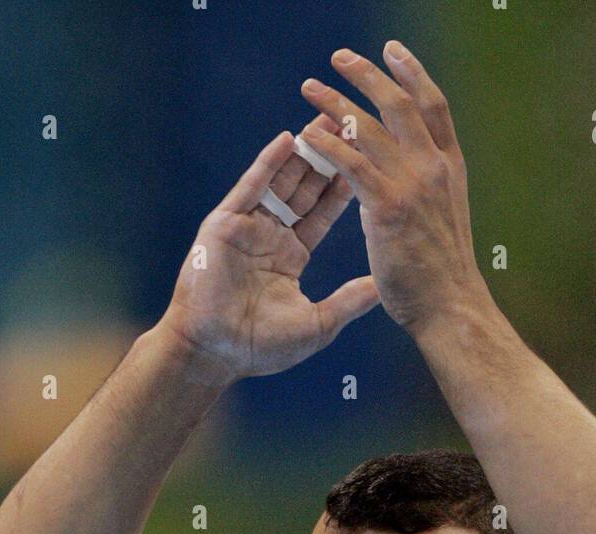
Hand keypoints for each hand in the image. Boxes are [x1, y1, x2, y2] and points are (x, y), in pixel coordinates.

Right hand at [161, 113, 379, 381]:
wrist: (213, 352)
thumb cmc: (260, 347)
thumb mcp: (316, 325)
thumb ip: (348, 302)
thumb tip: (382, 287)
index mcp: (290, 256)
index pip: (322, 212)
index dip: (345, 186)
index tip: (369, 160)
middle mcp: (269, 235)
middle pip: (303, 187)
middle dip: (328, 157)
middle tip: (352, 123)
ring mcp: (246, 226)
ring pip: (280, 180)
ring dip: (304, 151)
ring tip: (327, 118)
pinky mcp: (225, 224)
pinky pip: (250, 188)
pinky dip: (268, 164)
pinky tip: (288, 141)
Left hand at [299, 42, 491, 336]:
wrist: (452, 308)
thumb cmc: (444, 277)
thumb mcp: (445, 220)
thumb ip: (428, 193)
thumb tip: (409, 184)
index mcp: (451, 169)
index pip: (434, 107)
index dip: (413, 74)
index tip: (392, 53)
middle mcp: (435, 168)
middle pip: (400, 104)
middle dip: (368, 75)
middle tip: (340, 59)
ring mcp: (414, 184)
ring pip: (370, 126)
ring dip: (335, 102)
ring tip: (310, 89)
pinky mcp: (389, 206)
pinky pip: (351, 163)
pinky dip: (326, 145)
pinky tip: (306, 136)